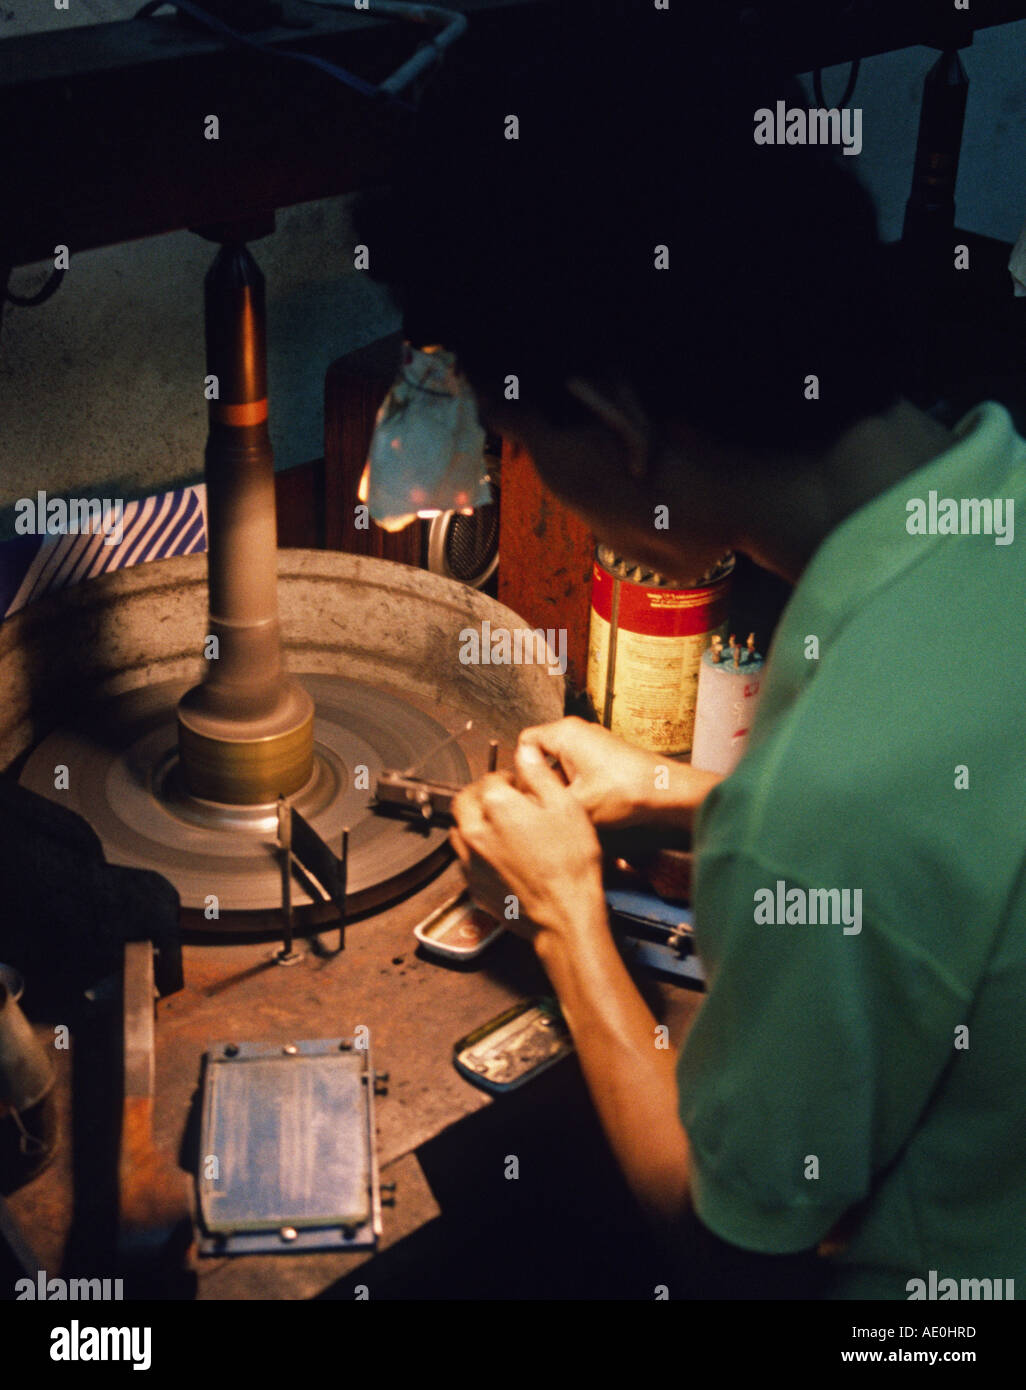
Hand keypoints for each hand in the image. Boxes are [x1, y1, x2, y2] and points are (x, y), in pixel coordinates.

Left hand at [449, 745, 605, 942]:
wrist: (565, 914)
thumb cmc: (570, 864)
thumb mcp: (566, 806)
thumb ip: (539, 775)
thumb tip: (525, 753)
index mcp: (497, 806)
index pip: (491, 778)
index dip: (508, 778)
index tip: (519, 785)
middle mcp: (475, 831)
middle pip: (465, 800)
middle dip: (482, 795)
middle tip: (503, 800)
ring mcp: (470, 860)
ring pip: (459, 829)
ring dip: (474, 821)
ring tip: (499, 825)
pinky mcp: (473, 884)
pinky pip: (465, 858)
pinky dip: (476, 850)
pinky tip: (499, 854)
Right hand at [517, 716, 704, 829]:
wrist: (665, 792)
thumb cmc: (626, 792)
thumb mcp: (573, 802)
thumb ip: (540, 800)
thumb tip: (519, 805)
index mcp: (563, 733)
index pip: (523, 745)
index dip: (521, 771)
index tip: (529, 792)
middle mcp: (577, 730)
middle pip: (540, 754)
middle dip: (542, 780)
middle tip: (549, 803)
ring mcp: (592, 740)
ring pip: (559, 763)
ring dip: (560, 784)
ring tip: (569, 806)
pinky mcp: (604, 753)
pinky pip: (577, 766)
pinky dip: (576, 784)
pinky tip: (585, 804)